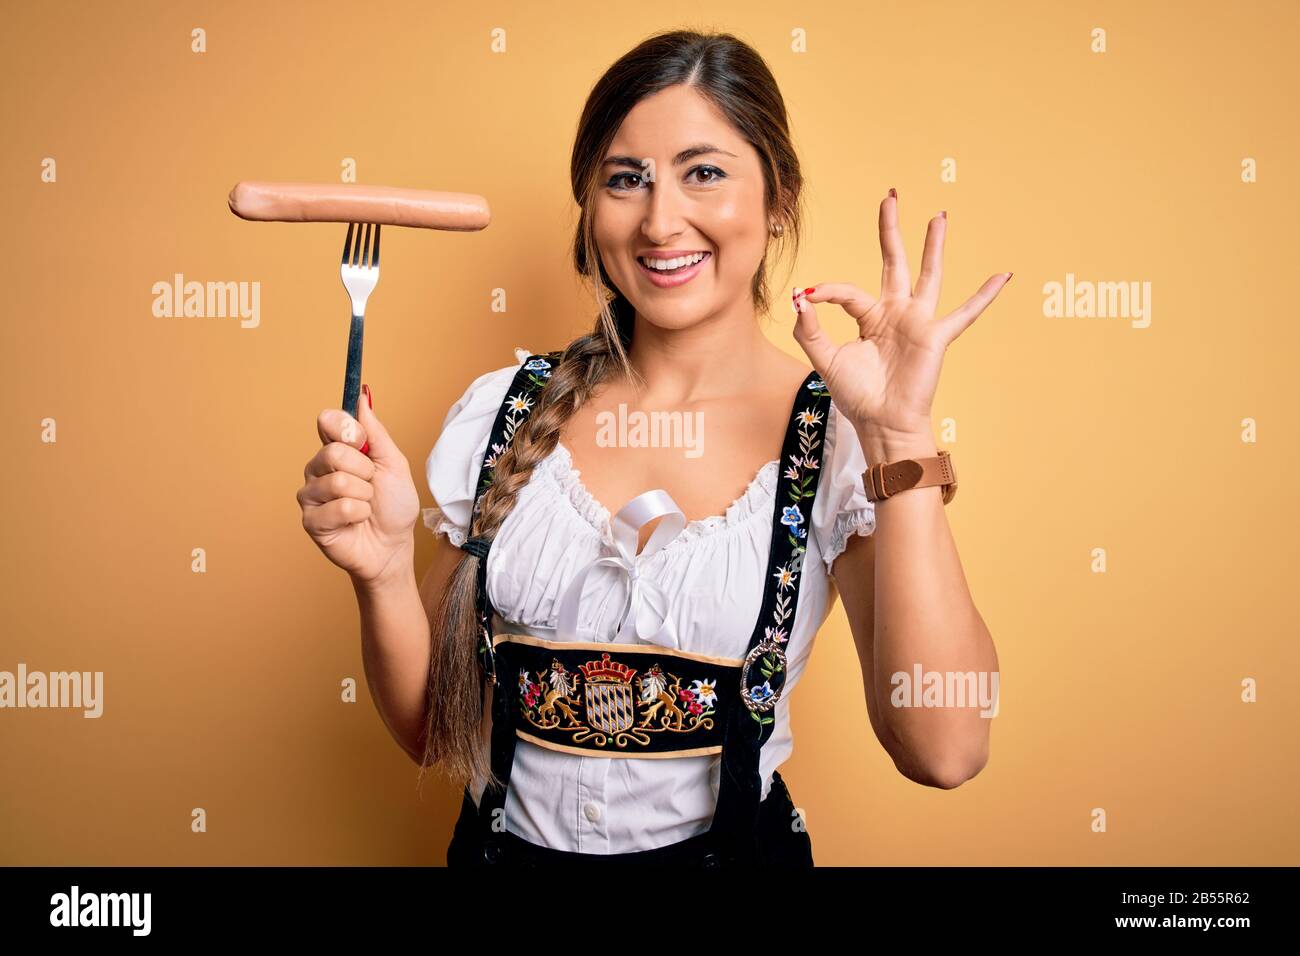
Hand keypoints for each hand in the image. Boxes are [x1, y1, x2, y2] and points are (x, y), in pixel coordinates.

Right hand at [298, 384, 420, 587]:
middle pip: (333, 452)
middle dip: (365, 471)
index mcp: (336, 450)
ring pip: (339, 482)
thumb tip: (363, 396)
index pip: (327, 421)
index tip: (363, 443)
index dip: (348, 430)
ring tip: (366, 506)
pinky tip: (356, 522)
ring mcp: (311, 494)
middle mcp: (318, 468)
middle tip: (371, 486)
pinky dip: (358, 515)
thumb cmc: (394, 506)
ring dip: (365, 496)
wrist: (393, 546)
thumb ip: (375, 432)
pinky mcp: (311, 521)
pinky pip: (339, 508)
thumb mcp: (393, 463)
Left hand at [790, 188, 1010, 444]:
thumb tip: (800, 297)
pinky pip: (965, 313)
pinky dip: (984, 295)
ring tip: (938, 216)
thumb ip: (810, 329)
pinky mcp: (935, 335)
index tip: (810, 296)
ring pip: (928, 274)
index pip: (848, 291)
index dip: (828, 291)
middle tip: (890, 197)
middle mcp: (895, 313)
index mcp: (869, 317)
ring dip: (933, 245)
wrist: (881, 423)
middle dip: (891, 230)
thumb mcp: (825, 360)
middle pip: (894, 261)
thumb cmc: (856, 396)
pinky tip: (1003, 275)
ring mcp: (917, 321)